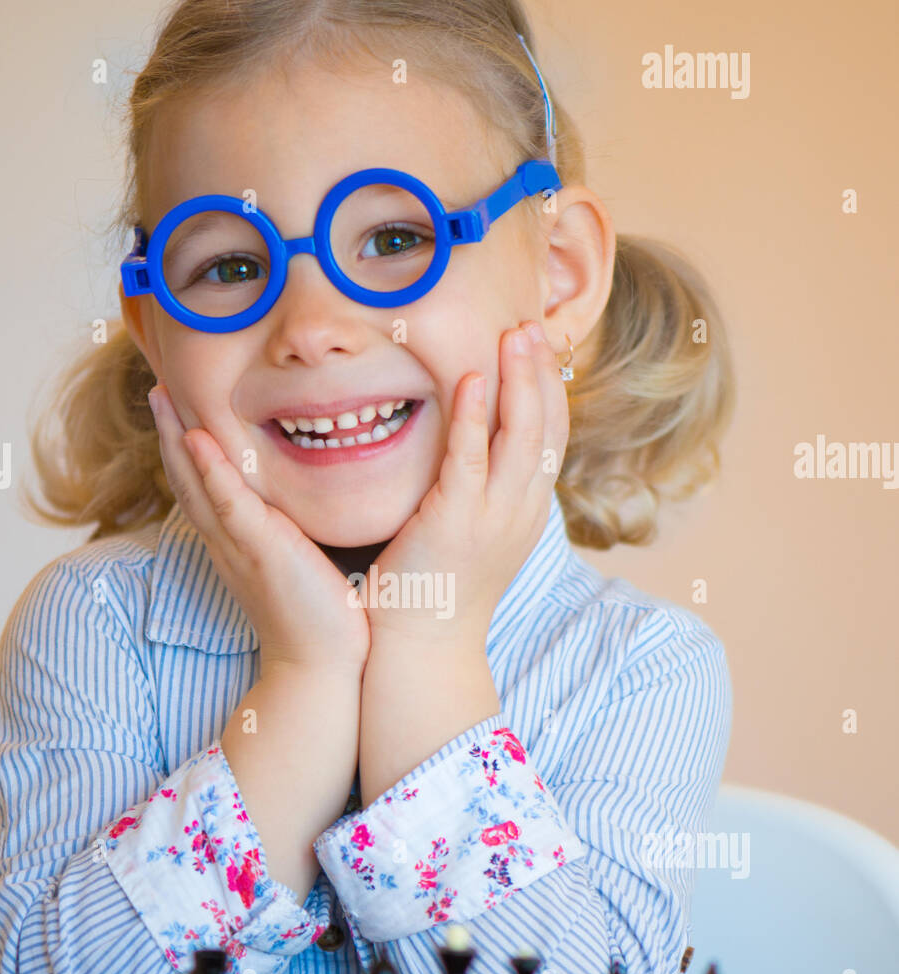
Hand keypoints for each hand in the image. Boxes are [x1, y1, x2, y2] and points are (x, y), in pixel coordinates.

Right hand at [149, 384, 370, 673]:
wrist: (321, 667)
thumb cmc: (322, 620)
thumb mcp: (305, 566)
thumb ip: (299, 536)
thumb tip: (313, 510)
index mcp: (238, 544)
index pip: (205, 487)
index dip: (188, 448)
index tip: (181, 408)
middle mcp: (227, 543)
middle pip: (186, 478)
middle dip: (170, 432)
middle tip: (158, 386)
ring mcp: (238, 546)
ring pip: (195, 483)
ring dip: (176, 437)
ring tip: (162, 394)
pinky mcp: (258, 551)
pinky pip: (226, 503)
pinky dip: (209, 469)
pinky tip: (197, 436)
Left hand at [364, 320, 568, 650]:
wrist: (422, 647)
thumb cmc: (435, 591)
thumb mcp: (473, 536)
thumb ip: (480, 493)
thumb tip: (474, 455)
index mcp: (526, 513)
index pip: (551, 438)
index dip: (551, 390)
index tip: (543, 348)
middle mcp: (520, 512)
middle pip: (547, 428)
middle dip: (542, 372)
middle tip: (533, 325)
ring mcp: (493, 518)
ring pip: (522, 436)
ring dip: (520, 380)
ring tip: (514, 334)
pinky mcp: (455, 522)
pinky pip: (472, 459)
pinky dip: (476, 417)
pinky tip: (473, 380)